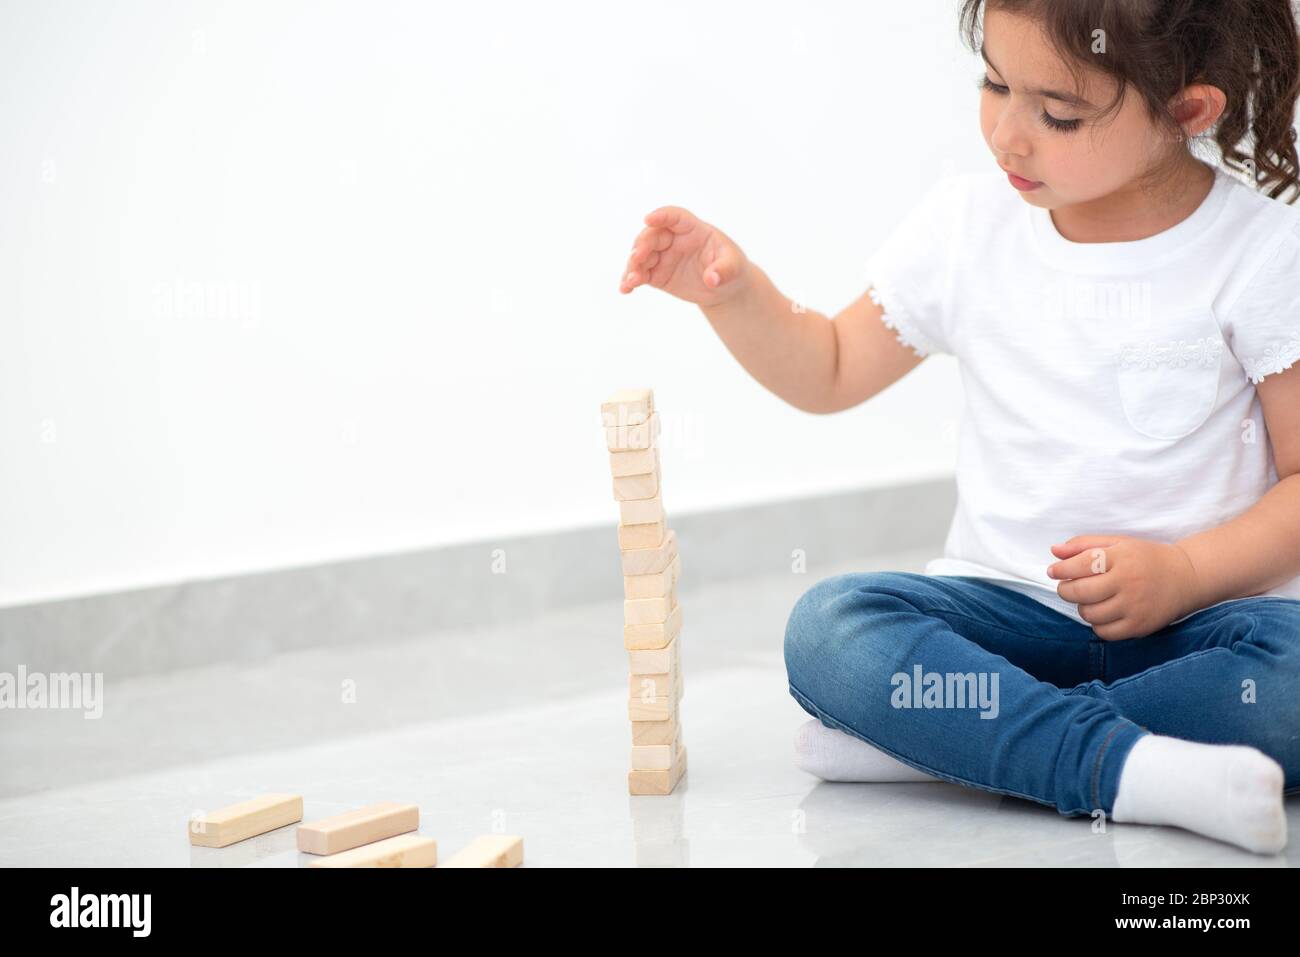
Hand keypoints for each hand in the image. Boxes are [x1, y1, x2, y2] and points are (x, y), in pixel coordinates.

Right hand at [619, 206, 750, 306]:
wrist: (724, 287)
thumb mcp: (734, 267)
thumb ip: (724, 270)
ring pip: (641, 256)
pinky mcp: (657, 274)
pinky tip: (625, 289)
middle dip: (642, 246)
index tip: (648, 219)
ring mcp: (663, 256)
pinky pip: (640, 275)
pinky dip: (631, 281)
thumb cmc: (730, 267)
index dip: (661, 216)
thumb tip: (713, 279)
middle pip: (652, 236)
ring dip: (633, 266)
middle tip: (637, 258)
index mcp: (692, 229)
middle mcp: (673, 239)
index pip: (675, 217)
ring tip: (630, 281)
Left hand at [1046, 535, 1203, 639]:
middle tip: (1067, 587)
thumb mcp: (1118, 543)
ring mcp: (1135, 606)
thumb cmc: (1145, 558)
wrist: (1186, 578)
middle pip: (1080, 592)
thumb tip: (1054, 551)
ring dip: (1082, 607)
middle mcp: (1129, 582)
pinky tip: (1104, 612)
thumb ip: (1084, 545)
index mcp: (1122, 557)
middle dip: (1065, 590)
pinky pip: (1104, 632)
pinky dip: (1097, 624)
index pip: (1081, 564)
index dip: (1061, 569)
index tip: (1053, 571)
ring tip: (1090, 598)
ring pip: (1089, 614)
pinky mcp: (1140, 626)